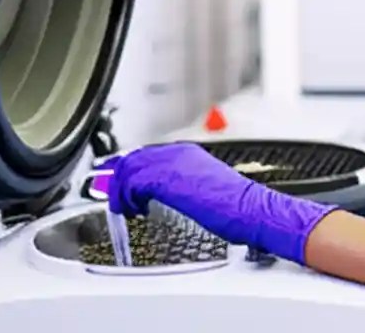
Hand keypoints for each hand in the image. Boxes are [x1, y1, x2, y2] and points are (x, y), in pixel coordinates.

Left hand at [107, 142, 337, 264]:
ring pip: (128, 169)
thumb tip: (161, 197)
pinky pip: (133, 183)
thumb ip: (180, 187)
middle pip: (132, 158)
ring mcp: (172, 164)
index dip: (128, 171)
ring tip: (125, 208)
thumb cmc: (234, 207)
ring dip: (121, 191)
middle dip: (118, 179)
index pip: (145, 155)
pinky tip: (134, 210)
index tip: (120, 187)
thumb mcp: (202, 190)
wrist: (249, 211)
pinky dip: (127, 197)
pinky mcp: (167, 179)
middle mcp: (178, 153)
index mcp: (188, 153)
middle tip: (115, 199)